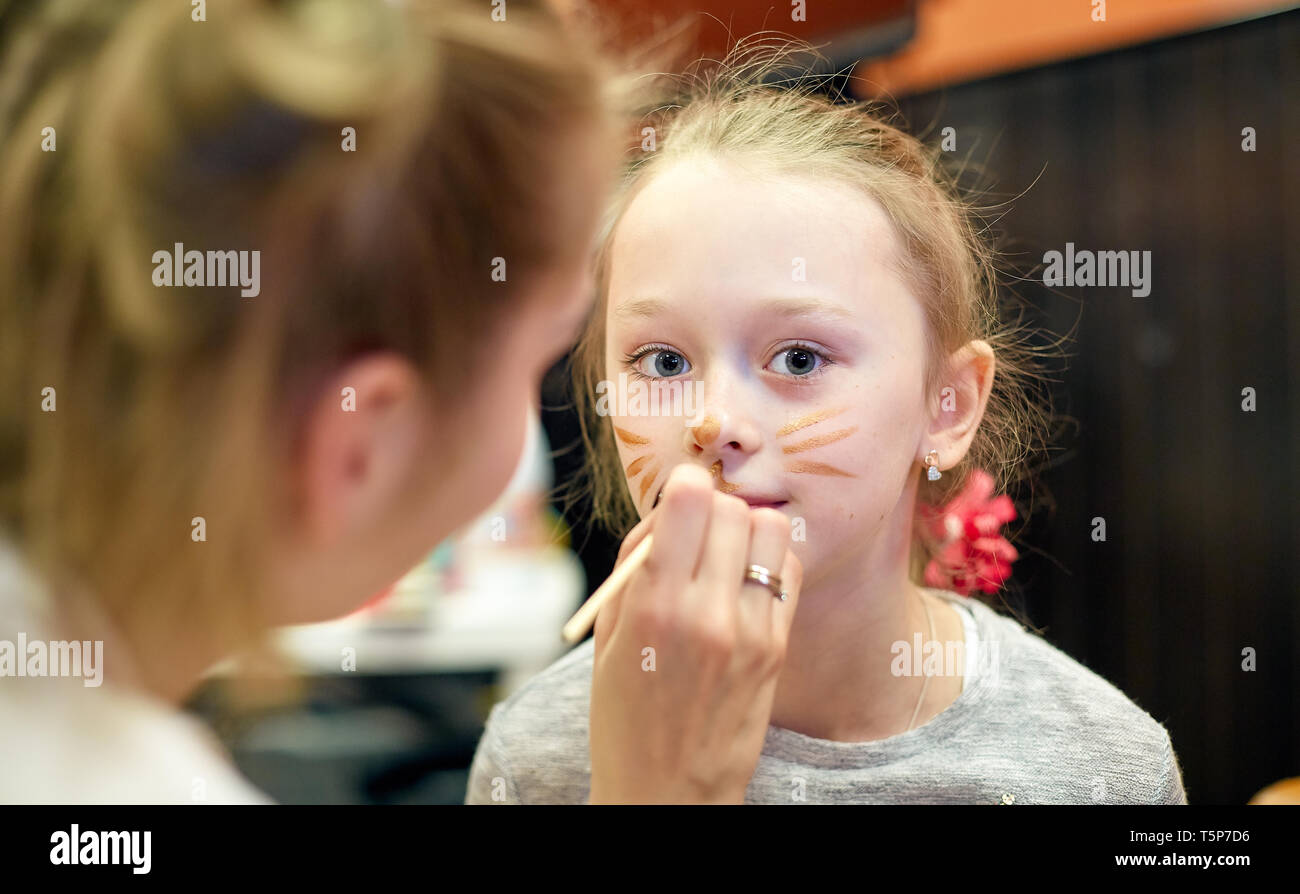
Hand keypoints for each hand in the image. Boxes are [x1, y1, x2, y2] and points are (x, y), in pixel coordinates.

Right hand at [588, 463, 802, 803]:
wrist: (667, 793)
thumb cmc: (624, 716)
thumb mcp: (606, 637)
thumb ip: (634, 565)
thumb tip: (668, 506)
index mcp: (652, 607)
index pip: (689, 500)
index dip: (684, 486)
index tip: (679, 496)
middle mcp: (706, 613)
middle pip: (732, 508)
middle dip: (713, 508)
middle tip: (699, 530)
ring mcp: (750, 631)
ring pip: (770, 530)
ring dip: (746, 529)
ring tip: (726, 554)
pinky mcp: (778, 648)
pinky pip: (788, 570)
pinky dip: (769, 561)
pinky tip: (746, 583)